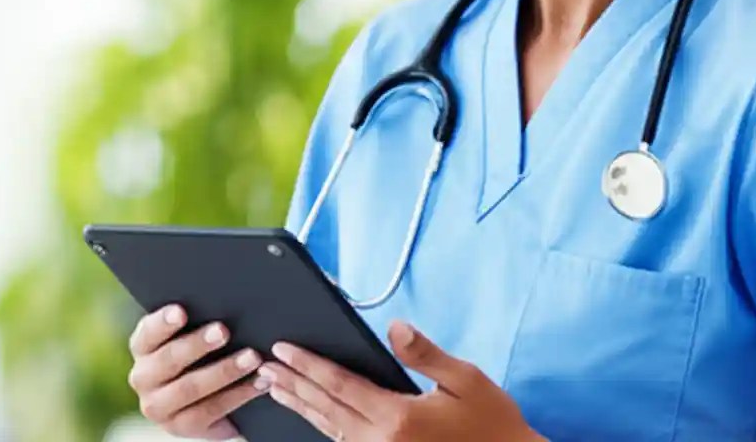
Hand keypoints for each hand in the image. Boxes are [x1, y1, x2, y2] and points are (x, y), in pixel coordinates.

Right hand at [127, 304, 268, 439]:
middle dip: (196, 345)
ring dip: (224, 371)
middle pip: (167, 360)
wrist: (208, 395)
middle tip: (223, 330)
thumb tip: (228, 296)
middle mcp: (144, 378)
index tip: (182, 311)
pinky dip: (239, 395)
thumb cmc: (205, 350)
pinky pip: (210, 411)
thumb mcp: (196, 333)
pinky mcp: (181, 427)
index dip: (162, 323)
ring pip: (189, 388)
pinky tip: (260, 382)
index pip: (147, 333)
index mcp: (144, 348)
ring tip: (253, 357)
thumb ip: (202, 317)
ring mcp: (159, 407)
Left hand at [257, 321, 543, 441]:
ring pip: (328, 430)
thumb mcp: (464, 379)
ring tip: (274, 388)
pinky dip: (321, 426)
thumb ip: (425, 354)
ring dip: (299, 406)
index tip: (284, 349)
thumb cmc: (491, 421)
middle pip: (325, 409)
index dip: (308, 365)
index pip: (340, 386)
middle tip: (264, 366)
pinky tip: (310, 415)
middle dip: (293, 384)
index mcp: (398, 418)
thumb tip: (396, 327)